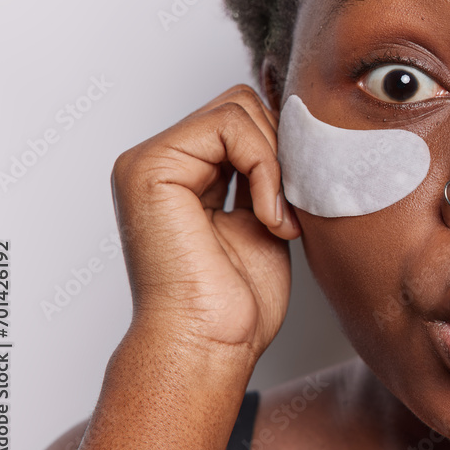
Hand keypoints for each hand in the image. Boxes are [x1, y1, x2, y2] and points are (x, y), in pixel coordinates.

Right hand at [110, 85, 300, 356]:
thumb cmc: (238, 301)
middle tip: (290, 208)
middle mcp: (163, 161)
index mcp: (185, 172)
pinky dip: (264, 168)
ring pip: (239, 108)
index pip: (246, 118)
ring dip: (276, 163)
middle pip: (242, 104)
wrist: (210, 346)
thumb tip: (299, 127)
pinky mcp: (150, 168)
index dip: (284, 148)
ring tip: (277, 219)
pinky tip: (267, 218)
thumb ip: (269, 172)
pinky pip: (228, 127)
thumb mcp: (266, 218)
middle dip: (281, 150)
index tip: (299, 199)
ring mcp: (149, 161)